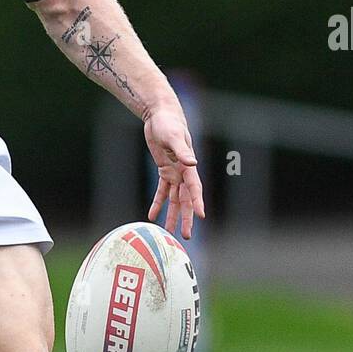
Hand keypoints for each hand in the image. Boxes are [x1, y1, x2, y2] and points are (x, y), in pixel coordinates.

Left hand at [144, 104, 205, 238]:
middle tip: (187, 235)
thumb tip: (192, 163)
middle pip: (185, 199)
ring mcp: (174, 173)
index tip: (201, 216)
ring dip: (172, 215)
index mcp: (188, 166)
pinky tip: (151, 216)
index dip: (197, 202)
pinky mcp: (164, 171)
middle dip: (186, 217)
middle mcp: (184, 172)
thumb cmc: (169, 124)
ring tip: (168, 233)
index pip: (194, 188)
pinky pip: (161, 191)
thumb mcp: (173, 137)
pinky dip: (157, 203)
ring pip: (174, 199)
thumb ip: (183, 151)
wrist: (160, 116)